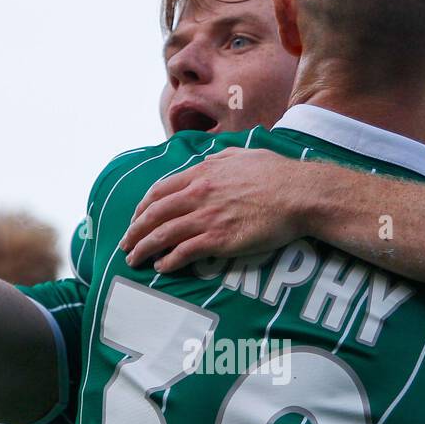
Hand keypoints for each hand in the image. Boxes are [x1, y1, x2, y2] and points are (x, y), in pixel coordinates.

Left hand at [121, 147, 318, 271]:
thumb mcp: (243, 155)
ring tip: (134, 260)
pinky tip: (161, 268)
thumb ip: (220, 158)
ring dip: (144, 249)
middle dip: (135, 230)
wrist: (299, 194)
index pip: (160, 190)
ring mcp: (207, 217)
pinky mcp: (218, 240)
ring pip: (163, 234)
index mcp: (202, 172)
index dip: (143, 207)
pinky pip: (184, 252)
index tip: (136, 218)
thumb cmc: (277, 174)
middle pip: (154, 214)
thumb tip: (209, 160)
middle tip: (126, 244)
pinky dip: (168, 261)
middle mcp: (198, 194)